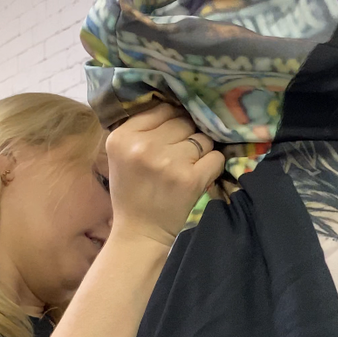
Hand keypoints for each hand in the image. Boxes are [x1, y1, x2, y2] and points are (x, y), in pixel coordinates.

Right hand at [105, 103, 223, 246]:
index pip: (162, 110)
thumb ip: (141, 129)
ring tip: (188, 166)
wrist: (140, 231)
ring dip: (201, 151)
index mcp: (122, 136)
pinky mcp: (190, 179)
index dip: (172, 120)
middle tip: (180, 155)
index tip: (173, 135)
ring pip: (202, 139)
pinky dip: (213, 165)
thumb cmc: (132, 191)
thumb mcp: (121, 155)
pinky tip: (201, 174)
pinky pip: (215, 157)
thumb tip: (175, 104)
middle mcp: (144, 146)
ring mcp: (169, 162)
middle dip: (187, 136)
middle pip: (183, 122)